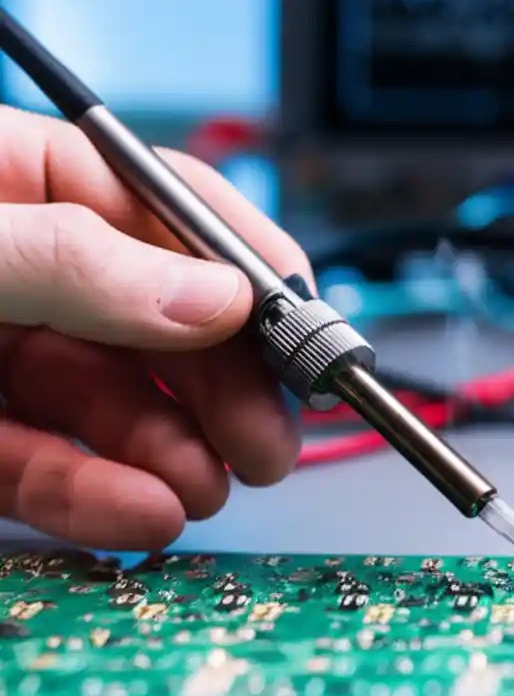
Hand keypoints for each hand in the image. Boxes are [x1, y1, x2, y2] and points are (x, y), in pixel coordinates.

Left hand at [0, 107, 309, 550]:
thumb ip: (78, 264)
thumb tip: (215, 299)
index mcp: (20, 181)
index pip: (166, 210)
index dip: (246, 268)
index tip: (303, 329)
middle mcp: (23, 268)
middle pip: (160, 321)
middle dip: (227, 386)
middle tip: (271, 439)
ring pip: (116, 403)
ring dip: (176, 452)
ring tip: (211, 488)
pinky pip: (49, 466)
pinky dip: (101, 497)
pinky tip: (145, 514)